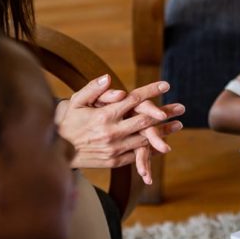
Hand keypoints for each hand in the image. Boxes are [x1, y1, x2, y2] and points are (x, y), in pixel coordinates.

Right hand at [55, 75, 183, 180]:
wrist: (57, 151)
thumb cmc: (67, 122)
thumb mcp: (76, 102)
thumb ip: (93, 89)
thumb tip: (109, 77)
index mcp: (105, 115)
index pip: (134, 100)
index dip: (151, 92)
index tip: (166, 86)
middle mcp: (112, 132)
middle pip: (146, 121)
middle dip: (166, 113)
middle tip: (182, 107)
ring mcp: (115, 148)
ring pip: (146, 139)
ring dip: (164, 132)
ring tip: (179, 125)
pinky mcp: (115, 161)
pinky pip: (138, 154)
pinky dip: (151, 149)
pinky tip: (162, 144)